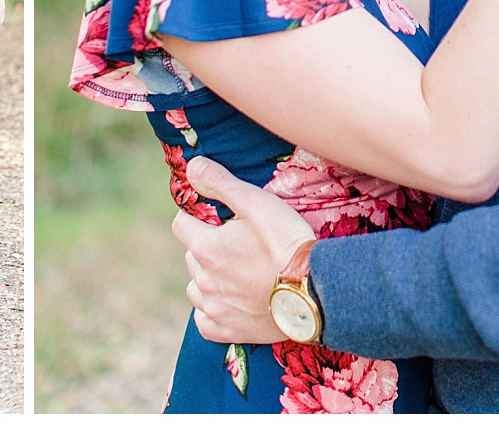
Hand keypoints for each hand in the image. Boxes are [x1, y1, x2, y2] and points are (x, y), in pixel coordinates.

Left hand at [172, 156, 314, 345]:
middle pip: (191, 255)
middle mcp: (204, 280)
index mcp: (206, 247)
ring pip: (196, 288)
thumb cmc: (286, 242)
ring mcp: (216, 308)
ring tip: (235, 271)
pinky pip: (205, 322)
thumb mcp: (255, 202)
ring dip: (208, 278)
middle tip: (236, 244)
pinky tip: (228, 301)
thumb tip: (191, 167)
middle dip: (206, 246)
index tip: (217, 218)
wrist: (317, 291)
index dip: (196, 217)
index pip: (181, 224)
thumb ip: (219, 183)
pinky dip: (212, 311)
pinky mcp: (231, 331)